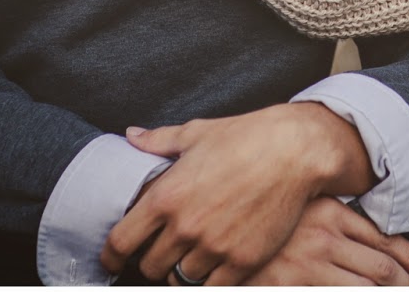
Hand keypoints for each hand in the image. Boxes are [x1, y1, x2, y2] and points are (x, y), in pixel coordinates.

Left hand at [101, 104, 378, 283]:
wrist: (297, 151)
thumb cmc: (246, 137)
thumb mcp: (197, 133)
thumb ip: (158, 141)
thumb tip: (130, 136)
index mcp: (165, 196)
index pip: (120, 243)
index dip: (112, 256)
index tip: (114, 259)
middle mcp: (184, 227)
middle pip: (149, 267)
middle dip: (152, 261)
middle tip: (163, 251)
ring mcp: (214, 247)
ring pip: (180, 280)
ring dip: (182, 270)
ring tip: (192, 257)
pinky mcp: (242, 261)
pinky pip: (213, 287)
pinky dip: (211, 280)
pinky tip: (215, 265)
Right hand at [247, 198, 408, 285]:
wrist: (219, 225)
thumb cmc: (264, 209)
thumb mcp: (303, 204)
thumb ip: (335, 215)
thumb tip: (371, 233)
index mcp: (332, 213)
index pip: (384, 239)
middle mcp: (325, 239)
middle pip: (381, 268)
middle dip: (406, 284)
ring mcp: (309, 266)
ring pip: (364, 288)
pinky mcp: (293, 286)